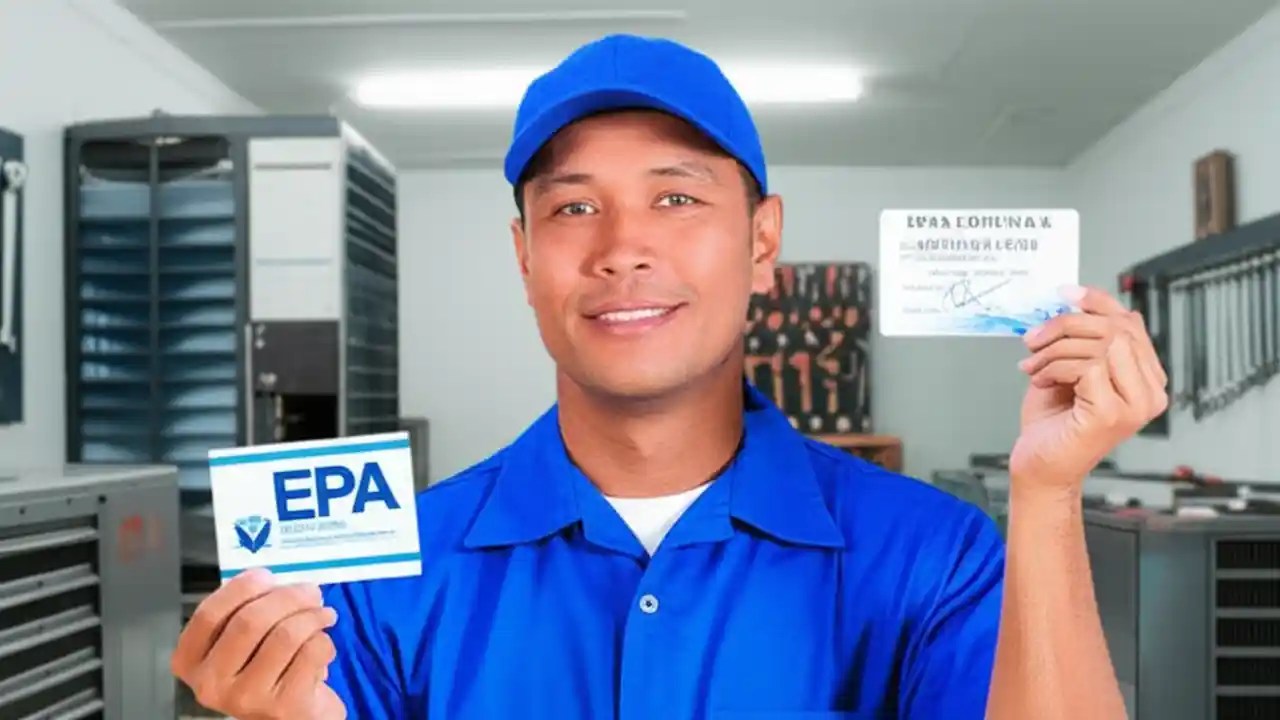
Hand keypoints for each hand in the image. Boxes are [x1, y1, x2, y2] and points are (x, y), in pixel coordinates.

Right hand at [171, 568, 346, 719]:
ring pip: (285, 635)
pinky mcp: (282, 706)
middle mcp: (210, 684)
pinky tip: (322, 646)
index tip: (267, 576)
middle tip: (311, 592)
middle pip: (250, 621)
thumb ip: (245, 609)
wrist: (292, 717)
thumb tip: (268, 579)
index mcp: (191, 662)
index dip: (241, 588)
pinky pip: (311, 652)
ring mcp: (245, 699)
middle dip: (288, 596)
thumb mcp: (242, 644)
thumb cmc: (267, 671)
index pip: (209, 614)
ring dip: (313, 616)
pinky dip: (324, 640)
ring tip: (324, 615)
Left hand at [1011, 285, 1168, 489]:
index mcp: (1146, 378)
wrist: (1040, 465)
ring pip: (1102, 344)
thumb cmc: (1054, 421)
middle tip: (1033, 339)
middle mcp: (1151, 392)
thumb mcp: (1069, 368)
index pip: (1130, 323)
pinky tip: (1041, 382)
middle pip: (1116, 328)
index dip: (1098, 301)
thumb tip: (1075, 299)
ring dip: (1055, 350)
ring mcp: (1136, 405)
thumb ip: (1083, 339)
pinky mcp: (1113, 414)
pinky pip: (1087, 367)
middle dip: (1066, 324)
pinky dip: (1054, 368)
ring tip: (1032, 366)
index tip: (1065, 292)